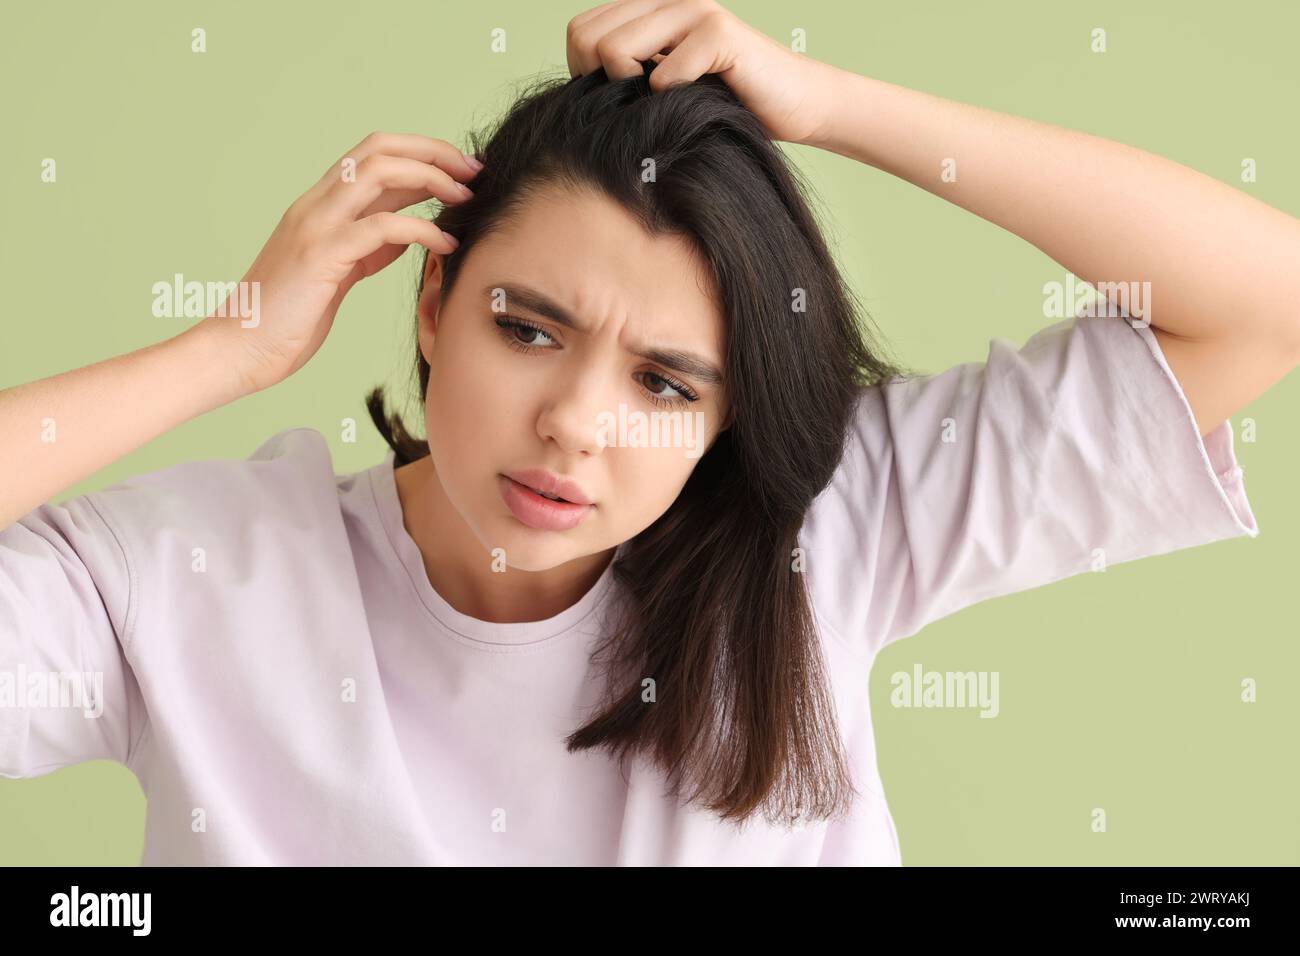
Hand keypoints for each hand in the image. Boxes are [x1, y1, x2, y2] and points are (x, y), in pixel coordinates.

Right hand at [202, 132, 479, 393]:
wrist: (239, 349)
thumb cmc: (288, 318)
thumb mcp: (337, 271)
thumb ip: (367, 246)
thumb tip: (406, 232)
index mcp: (319, 205)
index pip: (373, 154)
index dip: (421, 152)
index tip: (461, 171)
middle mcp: (315, 204)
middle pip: (379, 149)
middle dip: (433, 153)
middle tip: (474, 173)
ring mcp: (316, 225)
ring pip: (379, 172)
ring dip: (431, 179)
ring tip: (466, 200)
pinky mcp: (322, 256)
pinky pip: (383, 228)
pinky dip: (423, 231)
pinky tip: (447, 245)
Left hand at [566, 0, 839, 145]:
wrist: (793, 104)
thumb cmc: (725, 101)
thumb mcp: (663, 85)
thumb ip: (625, 74)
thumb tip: (576, 94)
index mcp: (648, 8)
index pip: (579, 31)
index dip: (583, 73)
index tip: (614, 98)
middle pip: (588, 39)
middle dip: (601, 83)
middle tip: (637, 104)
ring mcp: (693, 10)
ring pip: (617, 49)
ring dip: (632, 91)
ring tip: (663, 102)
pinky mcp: (720, 32)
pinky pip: (666, 70)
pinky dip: (673, 96)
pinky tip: (695, 99)